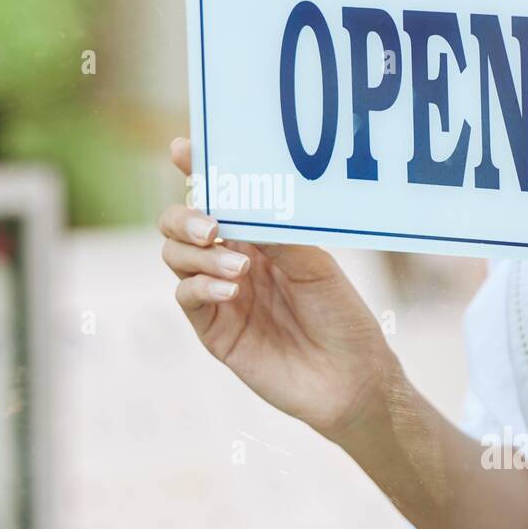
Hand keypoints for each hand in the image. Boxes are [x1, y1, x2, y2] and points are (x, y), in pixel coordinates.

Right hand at [158, 138, 400, 440]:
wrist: (351, 379)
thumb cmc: (342, 316)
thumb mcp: (316, 264)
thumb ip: (277, 234)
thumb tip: (240, 205)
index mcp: (258, 236)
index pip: (217, 196)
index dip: (196, 170)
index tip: (182, 150)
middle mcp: (232, 259)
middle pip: (179, 224)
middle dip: (185, 216)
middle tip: (212, 225)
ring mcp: (220, 294)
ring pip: (175, 257)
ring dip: (199, 253)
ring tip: (238, 268)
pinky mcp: (213, 331)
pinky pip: (186, 297)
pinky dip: (200, 285)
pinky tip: (230, 289)